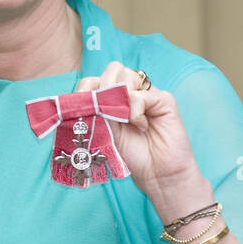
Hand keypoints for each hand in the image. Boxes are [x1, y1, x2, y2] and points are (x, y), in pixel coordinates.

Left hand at [76, 61, 208, 217]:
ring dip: (118, 98)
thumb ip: (94, 111)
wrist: (156, 174)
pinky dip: (134, 112)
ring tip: (123, 120)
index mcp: (113, 98)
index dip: (86, 89)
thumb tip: (79, 97)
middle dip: (102, 89)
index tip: (80, 106)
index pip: (95, 79)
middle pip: (112, 69)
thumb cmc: (130, 155)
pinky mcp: (164, 99)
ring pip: (125, 75)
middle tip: (103, 113)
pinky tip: (141, 127)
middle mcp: (130, 92)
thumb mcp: (103, 130)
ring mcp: (147, 93)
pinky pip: (140, 94)